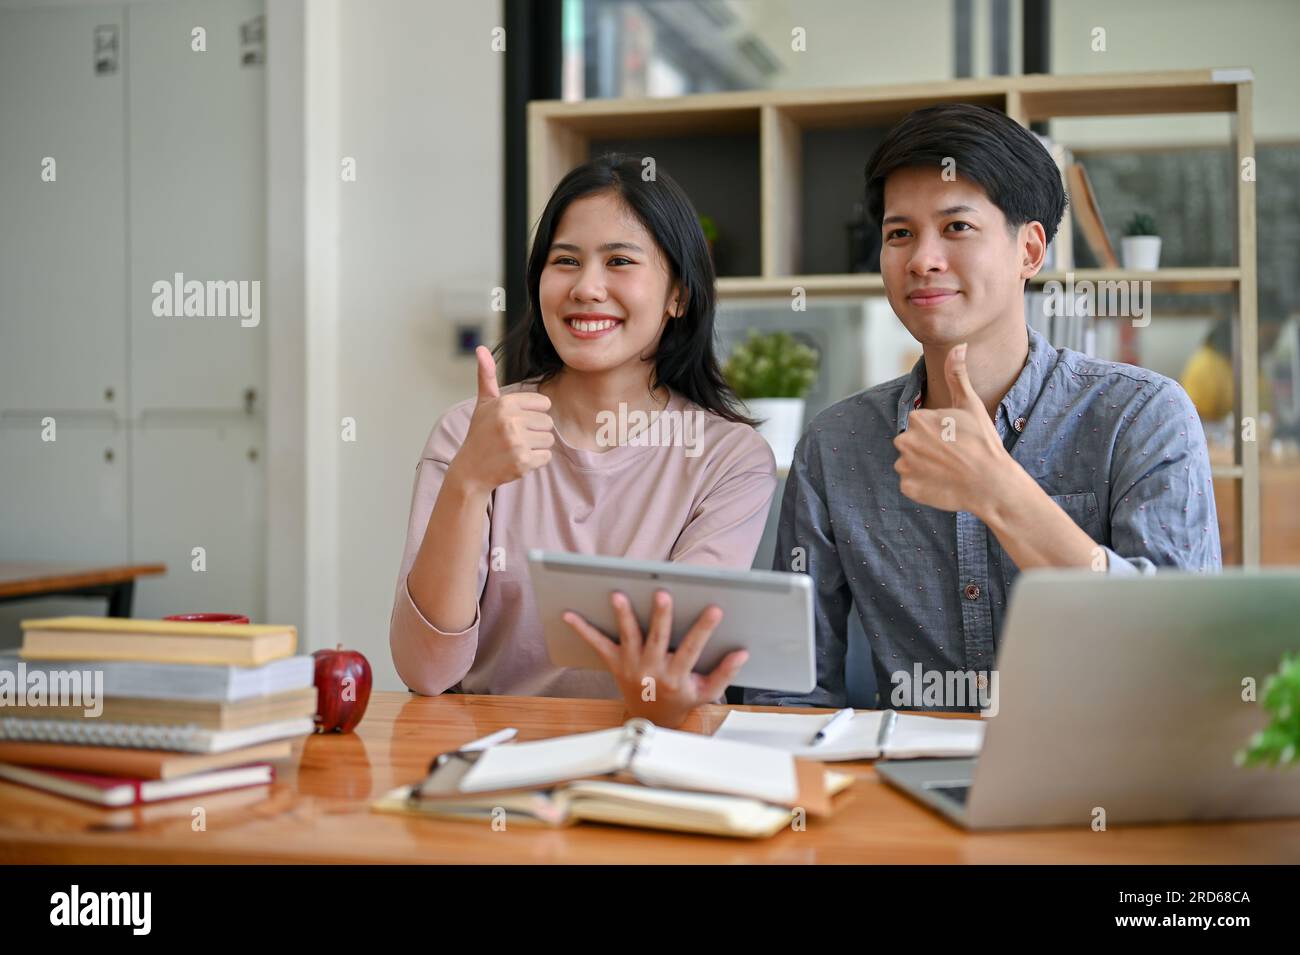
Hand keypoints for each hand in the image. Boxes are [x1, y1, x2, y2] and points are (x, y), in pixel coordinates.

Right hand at [447, 346, 554, 495]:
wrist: (471, 470)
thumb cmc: (481, 434)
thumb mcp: (484, 404)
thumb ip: (487, 376)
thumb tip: (481, 348)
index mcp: (504, 403)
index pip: (544, 404)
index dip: (533, 413)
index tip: (517, 421)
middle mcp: (510, 420)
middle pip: (548, 422)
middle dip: (535, 431)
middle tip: (514, 438)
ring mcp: (517, 442)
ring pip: (549, 440)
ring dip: (536, 446)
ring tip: (515, 448)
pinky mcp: (523, 462)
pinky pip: (546, 457)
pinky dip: (536, 460)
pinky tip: (517, 460)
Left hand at [562, 589, 748, 728]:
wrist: (651, 721)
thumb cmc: (681, 701)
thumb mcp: (707, 693)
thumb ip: (725, 673)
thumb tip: (742, 653)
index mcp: (676, 677)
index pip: (693, 649)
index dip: (704, 629)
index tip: (715, 609)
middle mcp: (652, 671)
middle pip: (657, 639)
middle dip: (661, 617)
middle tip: (663, 595)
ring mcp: (632, 666)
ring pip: (628, 637)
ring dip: (623, 616)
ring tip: (618, 596)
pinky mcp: (615, 664)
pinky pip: (597, 645)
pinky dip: (582, 629)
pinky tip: (569, 613)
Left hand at [893, 343, 1017, 516]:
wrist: (992, 483)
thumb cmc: (983, 442)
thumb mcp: (970, 405)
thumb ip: (957, 375)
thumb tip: (959, 346)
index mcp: (917, 419)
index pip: (922, 425)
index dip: (940, 432)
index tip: (956, 438)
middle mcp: (905, 441)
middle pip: (913, 443)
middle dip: (929, 448)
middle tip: (954, 455)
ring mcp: (905, 466)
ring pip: (910, 463)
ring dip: (924, 467)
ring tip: (949, 470)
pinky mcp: (908, 488)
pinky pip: (911, 484)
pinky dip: (924, 486)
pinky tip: (943, 484)